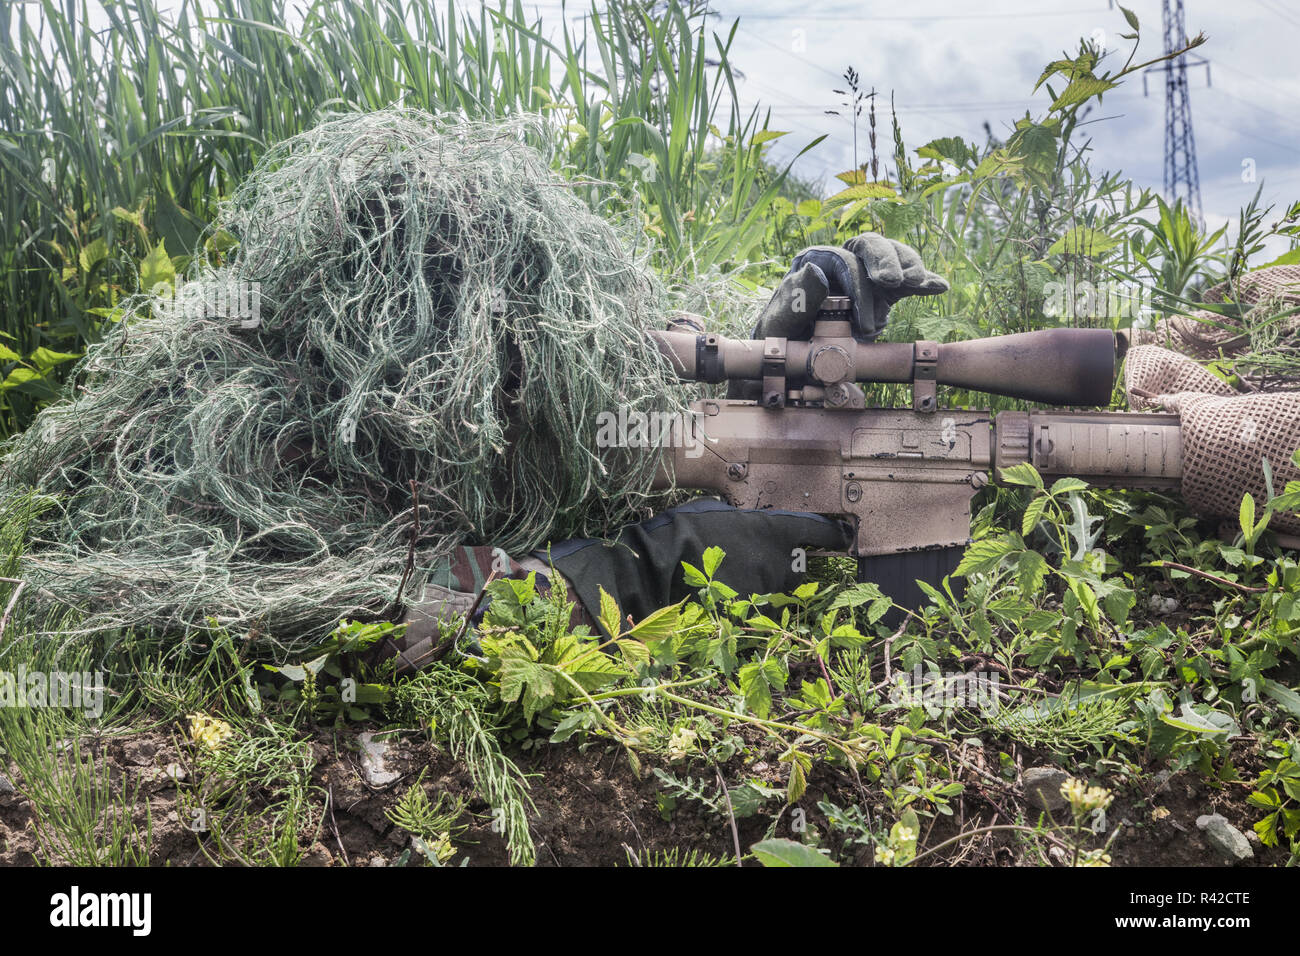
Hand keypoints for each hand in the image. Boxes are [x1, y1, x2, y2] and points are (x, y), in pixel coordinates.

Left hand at [750, 232, 947, 341]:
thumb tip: (815, 270)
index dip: (861, 276)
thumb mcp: (780, 322)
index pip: (844, 260)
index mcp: (817, 261)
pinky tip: (939, 286)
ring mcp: (866, 274)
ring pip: (892, 258)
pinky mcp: (883, 290)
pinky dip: (923, 282)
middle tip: (896, 282)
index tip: (872, 295)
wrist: (793, 355)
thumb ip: (795, 298)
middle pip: (871, 248)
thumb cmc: (782, 338)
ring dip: (909, 269)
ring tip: (921, 284)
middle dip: (888, 261)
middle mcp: (843, 260)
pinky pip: (905, 282)